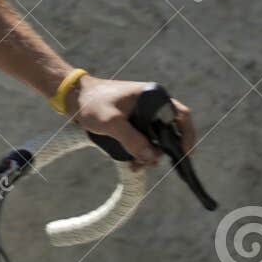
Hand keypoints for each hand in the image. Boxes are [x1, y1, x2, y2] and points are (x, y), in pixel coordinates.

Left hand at [68, 75, 196, 166]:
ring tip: (137, 166)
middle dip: (163, 150)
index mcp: (152, 96)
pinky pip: (144, 138)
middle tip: (151, 164)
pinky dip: (142, 151)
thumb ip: (131, 140)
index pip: (181, 116)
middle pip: (169, 130)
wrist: (73, 97)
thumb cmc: (92, 103)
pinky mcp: (133, 121)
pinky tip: (133, 162)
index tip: (186, 155)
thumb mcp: (111, 123)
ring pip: (156, 137)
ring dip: (150, 153)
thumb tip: (151, 158)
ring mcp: (143, 113)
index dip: (187, 136)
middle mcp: (152, 103)